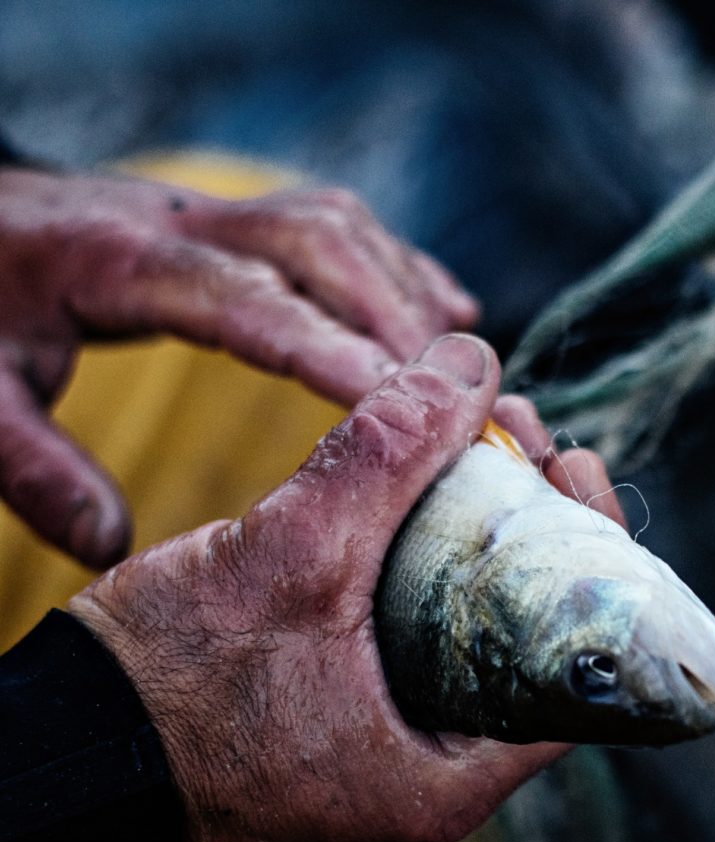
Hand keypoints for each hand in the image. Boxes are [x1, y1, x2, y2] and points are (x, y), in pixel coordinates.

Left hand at [0, 167, 477, 566]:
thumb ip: (32, 468)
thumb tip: (105, 544)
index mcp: (120, 261)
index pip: (244, 300)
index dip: (325, 346)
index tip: (395, 401)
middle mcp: (178, 223)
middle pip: (314, 245)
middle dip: (393, 317)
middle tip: (454, 396)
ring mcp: (207, 213)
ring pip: (333, 228)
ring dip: (404, 288)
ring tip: (462, 361)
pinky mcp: (225, 220)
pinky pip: (329, 227)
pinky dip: (393, 266)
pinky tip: (438, 308)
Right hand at [69, 335, 619, 841]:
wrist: (75, 737)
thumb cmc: (170, 689)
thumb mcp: (290, 559)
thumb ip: (384, 457)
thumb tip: (472, 359)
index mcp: (455, 771)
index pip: (584, 667)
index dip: (599, 558)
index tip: (577, 465)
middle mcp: (441, 763)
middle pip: (534, 630)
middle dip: (535, 522)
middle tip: (523, 432)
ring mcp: (395, 733)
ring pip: (472, 616)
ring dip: (479, 523)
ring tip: (475, 435)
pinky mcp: (352, 700)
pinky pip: (417, 620)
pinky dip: (425, 549)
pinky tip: (423, 481)